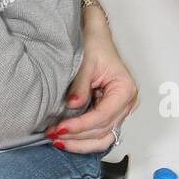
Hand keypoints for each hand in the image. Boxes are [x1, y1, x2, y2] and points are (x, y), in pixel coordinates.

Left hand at [45, 12, 137, 153]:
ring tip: (58, 140)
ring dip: (80, 142)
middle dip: (77, 136)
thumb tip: (73, 105)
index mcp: (125, 90)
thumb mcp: (86, 62)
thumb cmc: (95, 44)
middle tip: (53, 135)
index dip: (81, 125)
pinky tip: (67, 138)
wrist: (95, 36)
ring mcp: (119, 110)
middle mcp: (126, 104)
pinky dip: (83, 138)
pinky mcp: (109, 112)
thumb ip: (80, 85)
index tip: (60, 128)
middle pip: (102, 130)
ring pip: (102, 137)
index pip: (102, 116)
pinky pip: (99, 133)